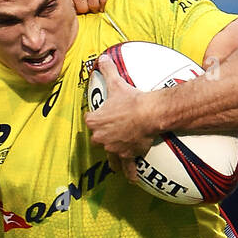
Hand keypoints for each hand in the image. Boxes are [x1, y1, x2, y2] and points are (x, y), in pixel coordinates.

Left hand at [84, 55, 161, 179]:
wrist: (147, 114)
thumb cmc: (131, 99)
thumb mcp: (117, 83)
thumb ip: (108, 70)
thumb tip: (102, 58)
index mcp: (95, 121)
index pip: (89, 120)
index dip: (94, 118)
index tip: (99, 116)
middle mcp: (100, 138)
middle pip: (97, 139)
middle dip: (102, 137)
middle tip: (110, 133)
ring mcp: (113, 149)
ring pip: (109, 157)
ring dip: (111, 158)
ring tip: (113, 161)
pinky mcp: (127, 155)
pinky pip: (127, 167)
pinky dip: (129, 173)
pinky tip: (131, 179)